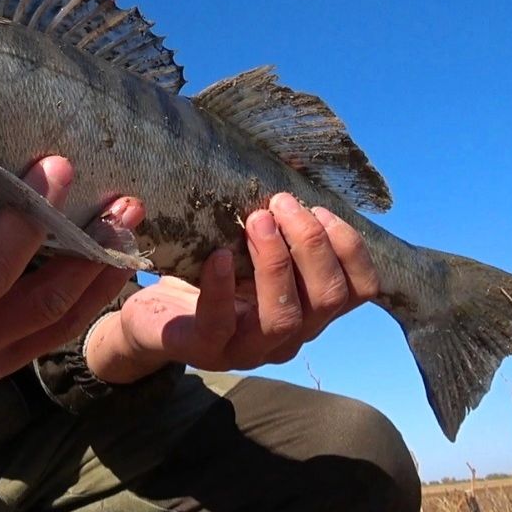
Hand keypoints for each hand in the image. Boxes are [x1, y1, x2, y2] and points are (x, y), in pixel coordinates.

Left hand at [85, 192, 379, 381]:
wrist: (151, 316)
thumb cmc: (208, 273)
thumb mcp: (248, 245)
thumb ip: (276, 221)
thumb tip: (293, 162)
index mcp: (309, 309)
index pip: (359, 290)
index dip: (350, 248)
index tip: (320, 209)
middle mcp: (289, 336)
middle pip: (328, 299)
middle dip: (311, 244)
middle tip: (281, 203)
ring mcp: (248, 349)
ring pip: (283, 319)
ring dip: (276, 262)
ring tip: (257, 220)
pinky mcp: (203, 349)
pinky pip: (220, 325)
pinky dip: (222, 288)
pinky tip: (218, 256)